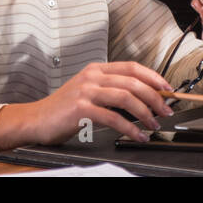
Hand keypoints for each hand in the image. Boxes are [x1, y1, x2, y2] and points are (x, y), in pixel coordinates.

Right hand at [0, 61, 174, 148]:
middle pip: (133, 81)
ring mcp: (86, 91)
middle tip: (166, 111)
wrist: (35, 120)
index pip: (132, 67)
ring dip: (145, 112)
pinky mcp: (80, 108)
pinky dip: (130, 128)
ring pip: (126, 97)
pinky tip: (137, 135)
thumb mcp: (89, 92)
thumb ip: (111, 90)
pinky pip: (113, 117)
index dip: (153, 77)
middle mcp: (92, 76)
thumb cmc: (63, 109)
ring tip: (154, 125)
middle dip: (155, 97)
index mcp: (97, 69)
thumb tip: (142, 99)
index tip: (168, 89)